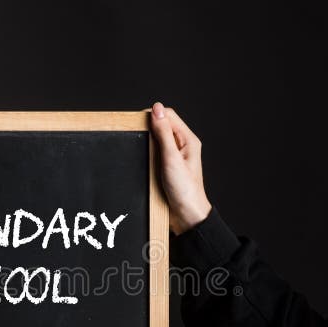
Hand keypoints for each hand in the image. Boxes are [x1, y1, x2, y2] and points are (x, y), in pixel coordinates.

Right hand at [150, 102, 211, 234]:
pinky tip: (143, 161)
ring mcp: (174, 157)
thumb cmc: (184, 190)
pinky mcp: (166, 167)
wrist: (186, 216)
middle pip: (161, 126)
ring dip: (147, 143)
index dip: (153, 116)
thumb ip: (163, 133)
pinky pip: (153, 154)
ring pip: (155, 140)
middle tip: (139, 139)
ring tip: (143, 152)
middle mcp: (182, 146)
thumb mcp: (171, 158)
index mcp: (188, 140)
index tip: (139, 123)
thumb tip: (157, 109)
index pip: (168, 115)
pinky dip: (146, 154)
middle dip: (148, 129)